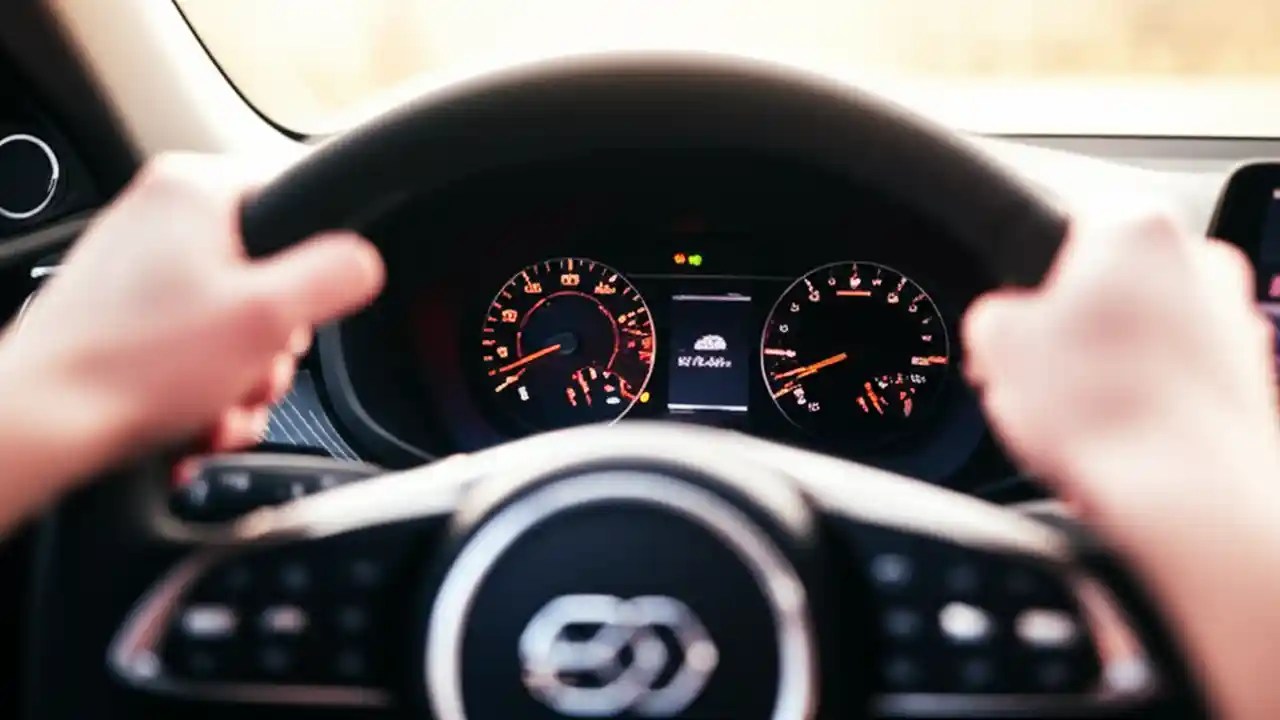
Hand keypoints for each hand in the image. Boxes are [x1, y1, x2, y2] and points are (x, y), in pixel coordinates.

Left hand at [0, 153, 384, 473]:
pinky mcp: (118, 314)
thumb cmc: (136, 367)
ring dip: (241, 379)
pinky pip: (191, 345)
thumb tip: (365, 262)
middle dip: (271, 347)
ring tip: (217, 409)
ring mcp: (134, 266)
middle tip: (253, 374)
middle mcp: (159, 216)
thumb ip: (336, 276)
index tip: (297, 318)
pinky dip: (203, 388)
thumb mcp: (270, 316)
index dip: (316, 271)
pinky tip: (195, 421)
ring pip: (232, 321)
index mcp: (194, 190)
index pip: (298, 201)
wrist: (41, 425)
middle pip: (268, 275)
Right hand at [963, 210, 1279, 719]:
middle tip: (1028, 377)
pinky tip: (1114, 445)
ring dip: (1104, 368)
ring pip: (1140, 335)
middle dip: (1066, 329)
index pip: (1055, 228)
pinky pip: (1175, 381)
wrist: (1189, 501)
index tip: (1006, 326)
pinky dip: (1143, 405)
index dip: (1016, 286)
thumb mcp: (997, 346)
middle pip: (1103, 286)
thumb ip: (993, 317)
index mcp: (1132, 223)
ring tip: (1071, 424)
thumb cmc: (1100, 413)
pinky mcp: (1253, 376)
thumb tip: (1003, 327)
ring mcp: (1235, 317)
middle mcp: (1198, 257)